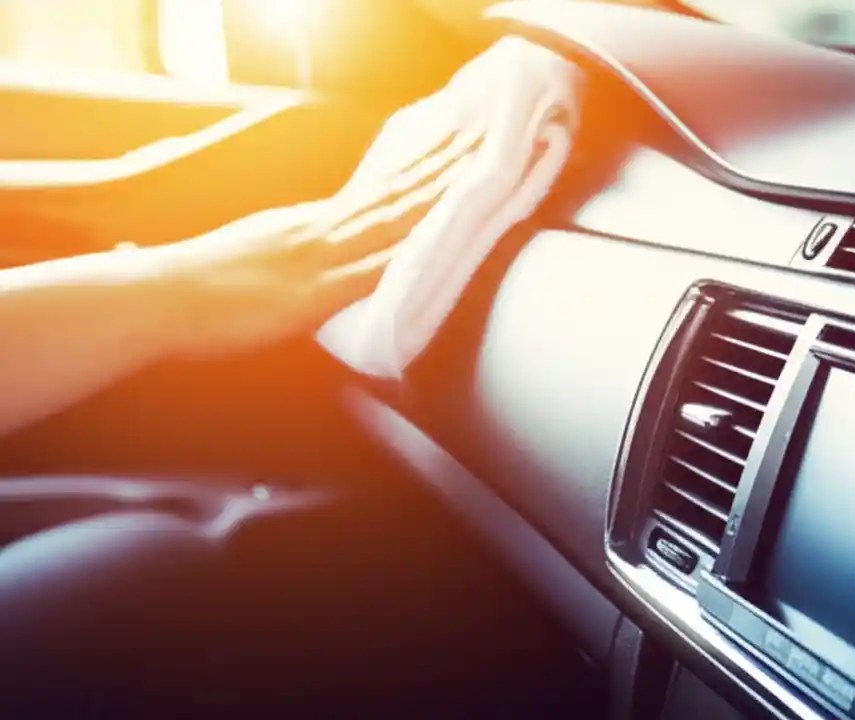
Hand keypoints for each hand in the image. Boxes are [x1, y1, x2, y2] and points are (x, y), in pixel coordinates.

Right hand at [157, 119, 478, 359]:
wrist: (157, 298)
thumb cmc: (199, 288)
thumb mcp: (257, 255)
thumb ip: (292, 251)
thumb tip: (315, 255)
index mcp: (308, 222)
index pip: (377, 188)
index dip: (420, 168)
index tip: (454, 148)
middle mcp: (319, 229)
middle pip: (395, 193)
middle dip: (443, 168)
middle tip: (484, 140)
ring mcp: (318, 258)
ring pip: (391, 221)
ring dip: (438, 196)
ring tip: (478, 171)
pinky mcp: (312, 293)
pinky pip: (369, 271)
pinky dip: (406, 252)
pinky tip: (438, 239)